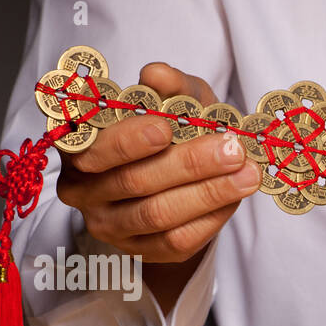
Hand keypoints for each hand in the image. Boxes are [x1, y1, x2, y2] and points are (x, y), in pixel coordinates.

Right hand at [55, 63, 260, 307]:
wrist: (175, 178)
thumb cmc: (170, 129)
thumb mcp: (174, 100)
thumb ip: (169, 86)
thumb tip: (158, 74)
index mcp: (78, 146)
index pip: (96, 148)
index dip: (129, 140)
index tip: (167, 126)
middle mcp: (83, 190)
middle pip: (135, 182)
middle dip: (188, 165)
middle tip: (231, 149)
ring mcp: (110, 226)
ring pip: (158, 215)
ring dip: (208, 194)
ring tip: (247, 174)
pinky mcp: (141, 251)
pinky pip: (176, 242)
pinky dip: (209, 220)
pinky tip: (234, 200)